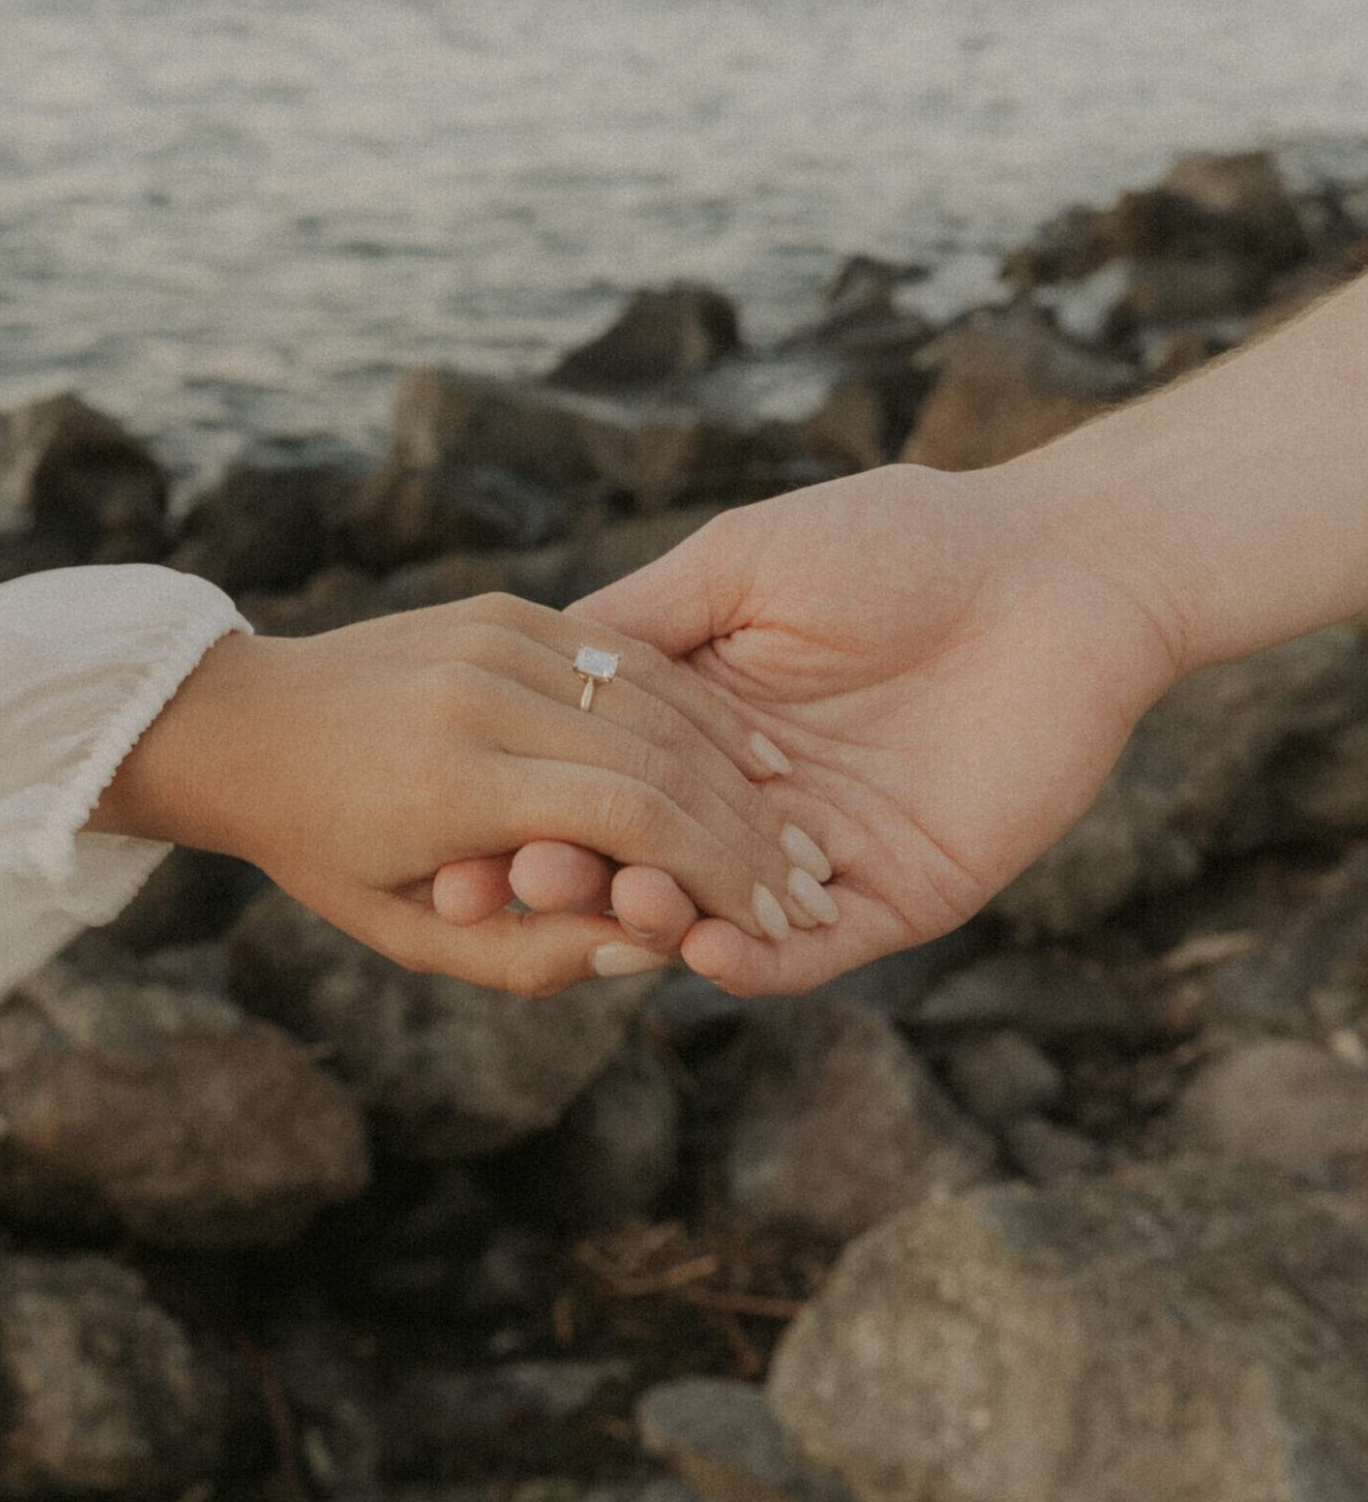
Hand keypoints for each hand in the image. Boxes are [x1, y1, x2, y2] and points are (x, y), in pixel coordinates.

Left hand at [89, 591, 831, 994]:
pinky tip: (748, 753)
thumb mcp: (412, 938)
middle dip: (749, 829)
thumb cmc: (322, 852)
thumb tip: (653, 952)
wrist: (244, 722)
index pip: (632, 821)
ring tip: (797, 826)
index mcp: (455, 783)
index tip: (776, 922)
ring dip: (740, 766)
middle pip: (660, 756)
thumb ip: (533, 958)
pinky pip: (625, 654)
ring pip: (656, 698)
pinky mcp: (504, 608)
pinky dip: (695, 705)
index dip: (718, 874)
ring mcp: (494, 637)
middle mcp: (483, 695)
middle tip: (810, 882)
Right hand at [443, 464, 1182, 994]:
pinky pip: (811, 950)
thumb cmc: (895, 540)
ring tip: (604, 898)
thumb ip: (637, 625)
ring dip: (647, 919)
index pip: (594, 782)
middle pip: (636, 858)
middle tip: (505, 881)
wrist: (1053, 568)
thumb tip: (521, 669)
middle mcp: (746, 798)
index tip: (448, 834)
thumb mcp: (736, 565)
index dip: (524, 809)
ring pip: (711, 914)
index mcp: (701, 719)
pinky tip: (703, 947)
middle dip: (568, 874)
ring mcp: (815, 853)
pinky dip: (754, 961)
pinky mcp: (895, 896)